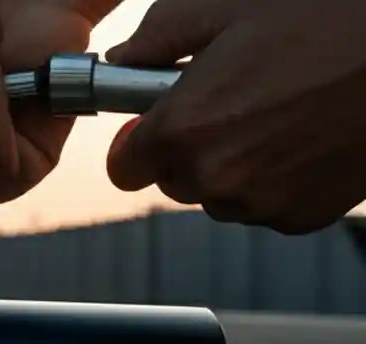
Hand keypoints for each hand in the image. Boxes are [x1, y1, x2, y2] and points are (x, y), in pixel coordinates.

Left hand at [107, 0, 365, 234]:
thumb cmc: (326, 17)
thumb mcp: (224, 4)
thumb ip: (156, 36)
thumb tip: (124, 58)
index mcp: (183, 130)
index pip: (123, 168)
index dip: (137, 142)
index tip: (154, 123)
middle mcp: (215, 177)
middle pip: (172, 181)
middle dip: (188, 147)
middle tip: (232, 101)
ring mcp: (260, 203)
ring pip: (220, 195)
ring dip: (233, 164)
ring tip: (277, 111)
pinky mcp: (302, 216)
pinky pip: (266, 204)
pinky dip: (276, 178)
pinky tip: (305, 134)